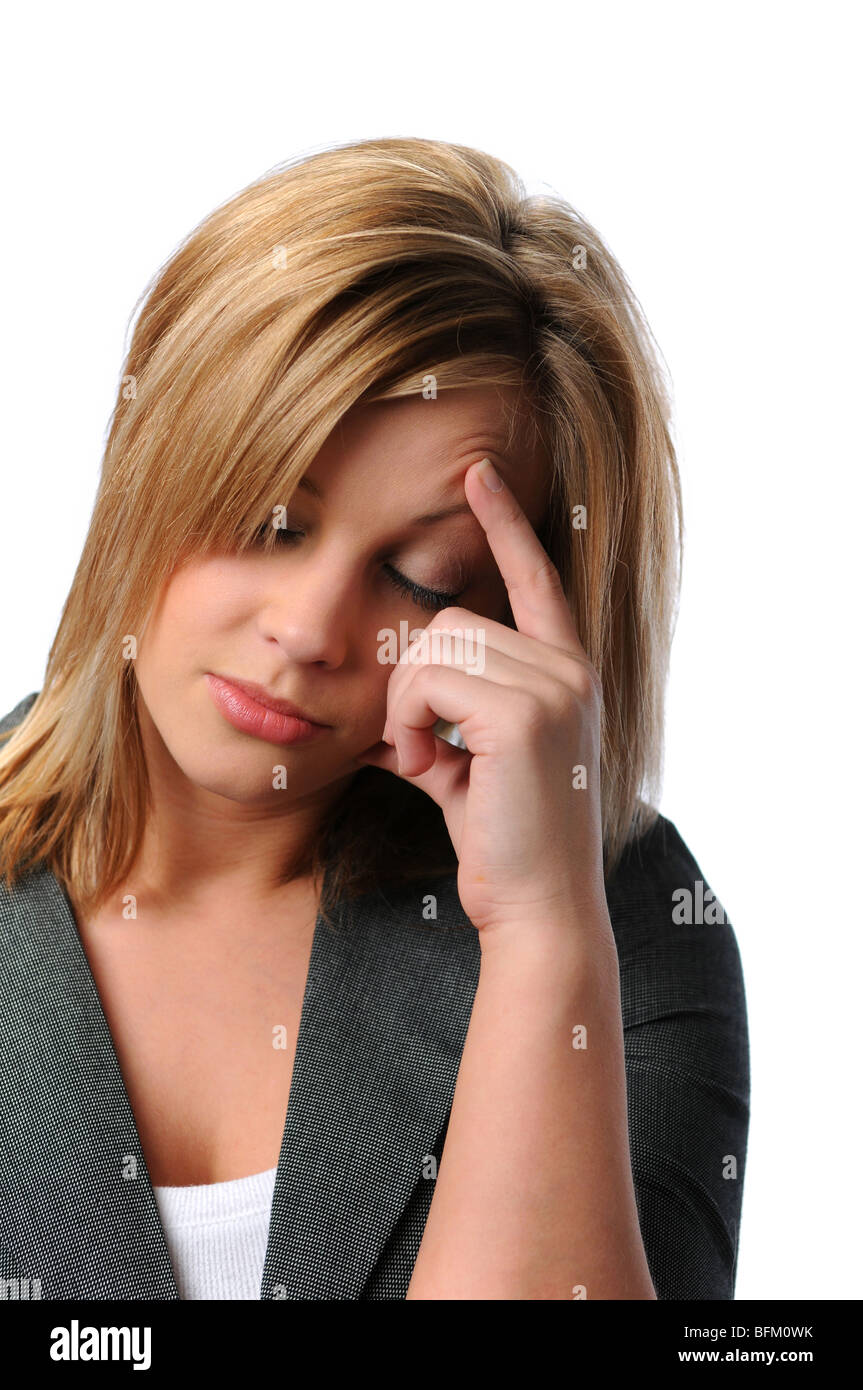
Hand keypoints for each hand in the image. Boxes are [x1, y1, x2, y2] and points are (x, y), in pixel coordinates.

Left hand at [357, 458, 607, 944]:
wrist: (538, 909)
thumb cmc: (502, 840)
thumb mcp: (471, 762)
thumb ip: (444, 713)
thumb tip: (392, 691)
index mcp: (564, 671)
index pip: (536, 577)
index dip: (505, 524)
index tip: (480, 472)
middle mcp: (569, 667)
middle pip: (449, 622)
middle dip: (412, 685)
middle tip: (419, 750)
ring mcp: (554, 685)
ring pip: (433, 649)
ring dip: (406, 708)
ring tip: (427, 764)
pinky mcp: (525, 713)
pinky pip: (427, 684)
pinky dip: (409, 726)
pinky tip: (428, 770)